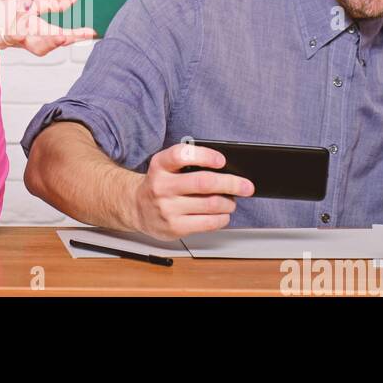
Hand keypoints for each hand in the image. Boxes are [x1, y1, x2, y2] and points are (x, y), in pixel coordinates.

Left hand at [0, 0, 96, 64]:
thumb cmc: (4, 17)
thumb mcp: (30, 6)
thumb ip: (51, 3)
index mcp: (32, 33)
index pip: (56, 36)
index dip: (72, 36)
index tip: (90, 33)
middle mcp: (18, 39)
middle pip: (38, 45)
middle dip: (51, 41)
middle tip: (64, 36)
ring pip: (12, 35)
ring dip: (19, 25)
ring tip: (26, 8)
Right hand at [129, 142, 255, 239]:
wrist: (136, 207)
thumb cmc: (160, 184)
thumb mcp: (166, 167)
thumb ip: (189, 164)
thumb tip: (227, 170)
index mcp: (160, 165)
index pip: (182, 155)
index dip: (205, 156)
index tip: (222, 160)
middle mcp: (161, 186)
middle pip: (204, 182)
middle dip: (231, 184)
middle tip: (246, 186)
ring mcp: (167, 208)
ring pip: (210, 204)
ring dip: (228, 203)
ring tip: (231, 201)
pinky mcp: (174, 227)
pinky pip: (207, 223)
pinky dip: (222, 218)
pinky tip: (222, 214)